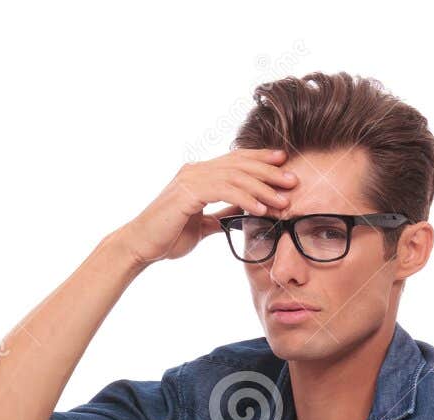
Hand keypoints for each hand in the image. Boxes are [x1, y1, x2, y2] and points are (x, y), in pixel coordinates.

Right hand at [114, 148, 298, 265]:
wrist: (140, 246)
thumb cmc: (167, 237)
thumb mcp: (201, 224)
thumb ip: (220, 215)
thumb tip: (239, 214)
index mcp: (198, 174)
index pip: (235, 160)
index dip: (260, 160)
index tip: (284, 166)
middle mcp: (194, 171)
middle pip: (240, 164)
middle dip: (269, 172)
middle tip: (293, 181)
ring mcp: (190, 179)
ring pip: (236, 176)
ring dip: (263, 188)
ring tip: (283, 201)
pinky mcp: (187, 194)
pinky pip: (224, 191)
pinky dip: (246, 199)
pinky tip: (262, 210)